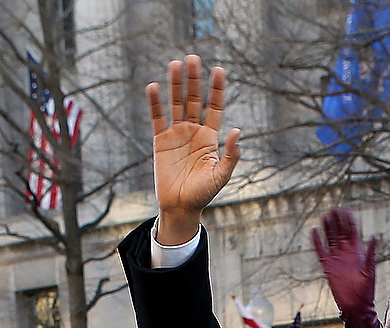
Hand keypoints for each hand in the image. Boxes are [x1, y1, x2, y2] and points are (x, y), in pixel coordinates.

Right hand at [146, 55, 240, 244]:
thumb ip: (230, 155)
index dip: (216, 89)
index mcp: (210, 138)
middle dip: (194, 80)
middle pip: (194, 99)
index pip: (214, 107)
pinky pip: (157, 118)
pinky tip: (153, 87)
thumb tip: (236, 132)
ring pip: (176, 103)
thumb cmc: (203, 194)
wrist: (180, 207)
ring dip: (176, 84)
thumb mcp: (221, 176)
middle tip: (194, 58)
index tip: (218, 70)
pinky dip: (155, 103)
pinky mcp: (160, 140)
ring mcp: (176, 134)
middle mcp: (193, 131)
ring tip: (176, 64)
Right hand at [311, 207, 377, 327]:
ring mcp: (336, 259)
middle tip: (334, 208)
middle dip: (337, 220)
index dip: (349, 220)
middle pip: (340, 232)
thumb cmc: (366, 291)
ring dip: (327, 228)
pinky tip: (314, 231)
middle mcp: (346, 253)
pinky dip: (317, 242)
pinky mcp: (328, 267)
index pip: (352, 231)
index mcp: (357, 252)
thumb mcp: (370, 271)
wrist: (356, 306)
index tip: (346, 209)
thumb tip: (373, 236)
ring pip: (330, 239)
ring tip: (325, 216)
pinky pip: (321, 251)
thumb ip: (370, 253)